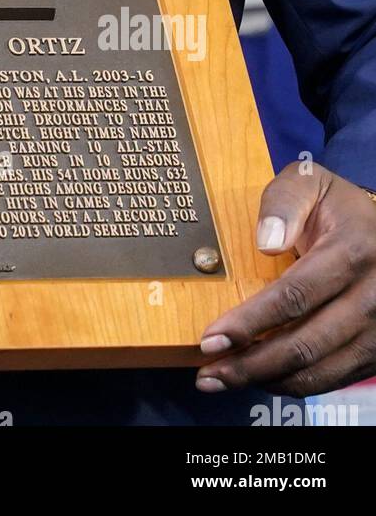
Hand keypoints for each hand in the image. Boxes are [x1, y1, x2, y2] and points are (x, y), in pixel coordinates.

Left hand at [197, 163, 375, 397]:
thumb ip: (283, 202)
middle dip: (250, 363)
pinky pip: (333, 377)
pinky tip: (261, 378)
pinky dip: (294, 384)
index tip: (211, 337)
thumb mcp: (309, 182)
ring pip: (319, 369)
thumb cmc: (334, 205)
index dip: (250, 322)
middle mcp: (372, 296)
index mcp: (352, 251)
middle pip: (305, 344)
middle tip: (207, 371)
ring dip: (266, 380)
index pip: (294, 296)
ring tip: (222, 378)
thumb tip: (266, 243)